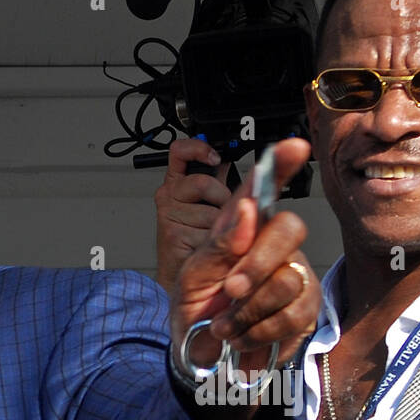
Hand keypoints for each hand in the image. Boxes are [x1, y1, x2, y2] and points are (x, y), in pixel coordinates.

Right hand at [154, 138, 232, 294]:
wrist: (180, 271)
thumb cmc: (196, 236)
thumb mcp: (211, 202)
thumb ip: (222, 181)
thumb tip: (249, 165)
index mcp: (179, 180)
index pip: (181, 152)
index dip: (198, 149)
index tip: (215, 157)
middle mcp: (171, 193)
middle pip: (204, 182)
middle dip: (221, 197)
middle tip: (218, 211)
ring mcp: (169, 213)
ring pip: (210, 209)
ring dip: (219, 223)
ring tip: (212, 232)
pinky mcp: (172, 232)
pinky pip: (206, 231)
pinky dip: (213, 240)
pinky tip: (206, 244)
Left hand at [169, 137, 319, 377]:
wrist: (203, 356)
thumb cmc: (196, 307)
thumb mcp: (190, 275)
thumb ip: (216, 244)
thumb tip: (245, 211)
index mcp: (240, 228)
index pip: (262, 188)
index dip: (282, 165)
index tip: (295, 146)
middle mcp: (271, 245)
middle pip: (289, 228)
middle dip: (258, 263)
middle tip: (231, 290)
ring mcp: (292, 275)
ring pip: (289, 278)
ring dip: (250, 310)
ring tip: (226, 325)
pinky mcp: (304, 309)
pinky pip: (294, 313)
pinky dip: (261, 331)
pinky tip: (242, 337)